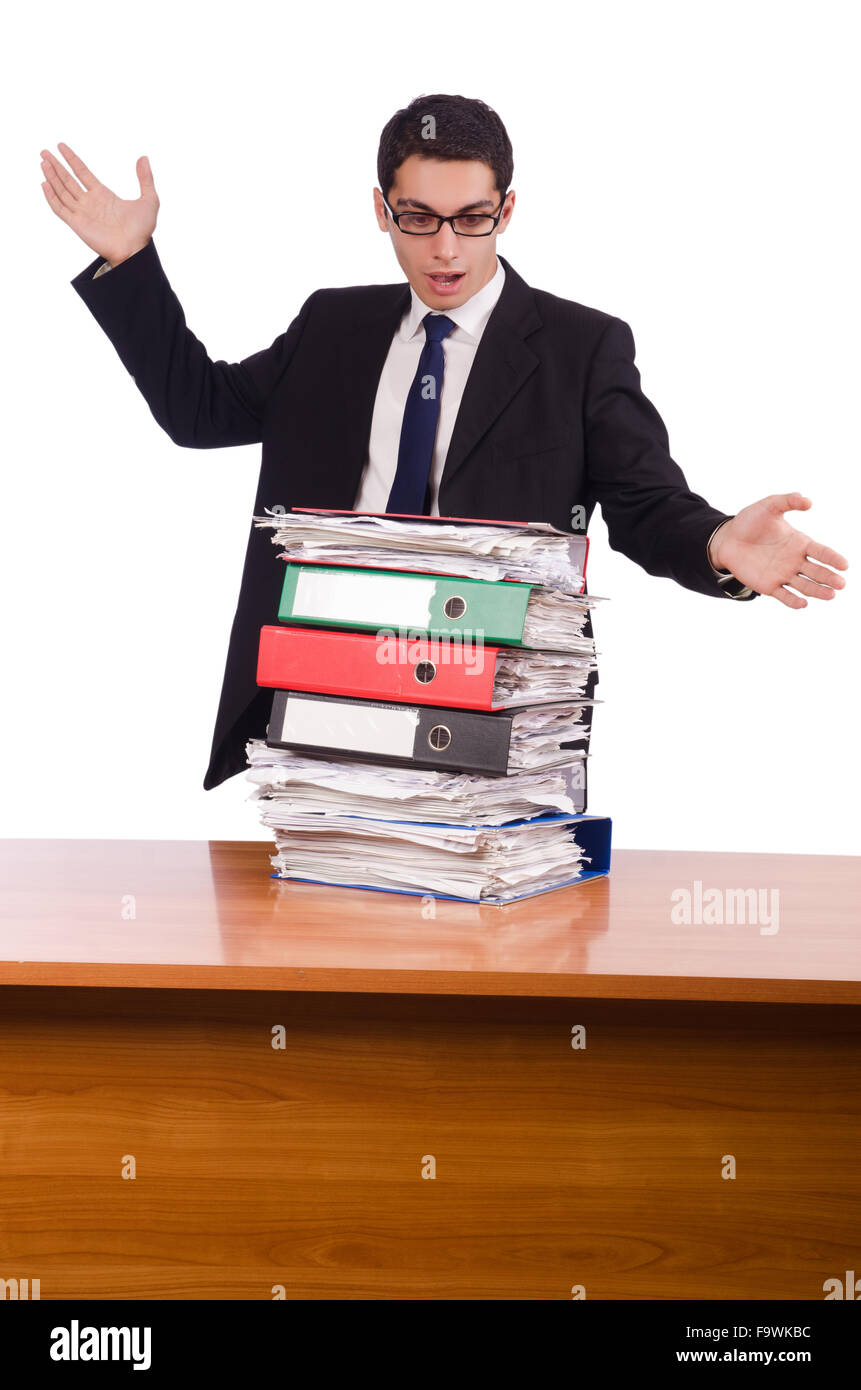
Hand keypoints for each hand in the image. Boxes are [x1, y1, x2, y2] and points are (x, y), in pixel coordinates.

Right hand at [39, 142, 158, 266]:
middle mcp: (90, 202)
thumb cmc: (143, 230)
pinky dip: (51, 197)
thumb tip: (144, 157)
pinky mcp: (77, 224)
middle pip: (68, 180)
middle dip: (56, 165)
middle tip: (44, 151)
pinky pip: (60, 209)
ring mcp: (82, 213)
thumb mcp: (149, 200)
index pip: (82, 172)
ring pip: (62, 191)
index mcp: (103, 195)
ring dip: (52, 176)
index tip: (61, 146)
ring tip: (43, 161)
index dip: (71, 159)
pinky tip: (44, 184)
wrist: (135, 251)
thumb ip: (146, 179)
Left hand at [709, 493, 847, 608]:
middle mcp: (795, 561)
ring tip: (830, 596)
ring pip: (804, 585)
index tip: (844, 565)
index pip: (821, 552)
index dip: (833, 558)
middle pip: (817, 571)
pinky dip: (793, 601)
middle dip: (829, 577)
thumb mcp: (769, 506)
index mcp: (800, 543)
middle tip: (841, 584)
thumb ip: (788, 501)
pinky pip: (784, 595)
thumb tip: (808, 501)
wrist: (727, 538)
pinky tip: (803, 604)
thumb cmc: (750, 521)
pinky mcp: (769, 586)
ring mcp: (783, 575)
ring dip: (817, 591)